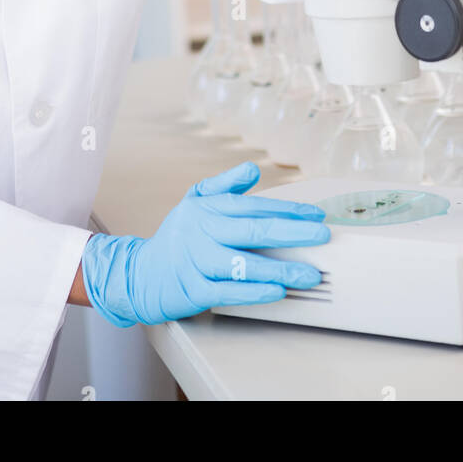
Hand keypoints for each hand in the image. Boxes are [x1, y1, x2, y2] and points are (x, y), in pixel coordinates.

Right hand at [80, 160, 328, 325]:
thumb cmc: (178, 236)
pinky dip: (254, 292)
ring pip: (243, 264)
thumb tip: (253, 169)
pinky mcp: (193, 289)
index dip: (287, 210)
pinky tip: (277, 292)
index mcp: (208, 207)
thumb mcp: (195, 201)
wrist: (138, 273)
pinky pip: (228, 291)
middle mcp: (202, 230)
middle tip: (323, 235)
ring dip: (280, 269)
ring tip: (309, 274)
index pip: (254, 206)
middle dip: (293, 232)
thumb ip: (226, 185)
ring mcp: (197, 261)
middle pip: (254, 231)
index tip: (316, 215)